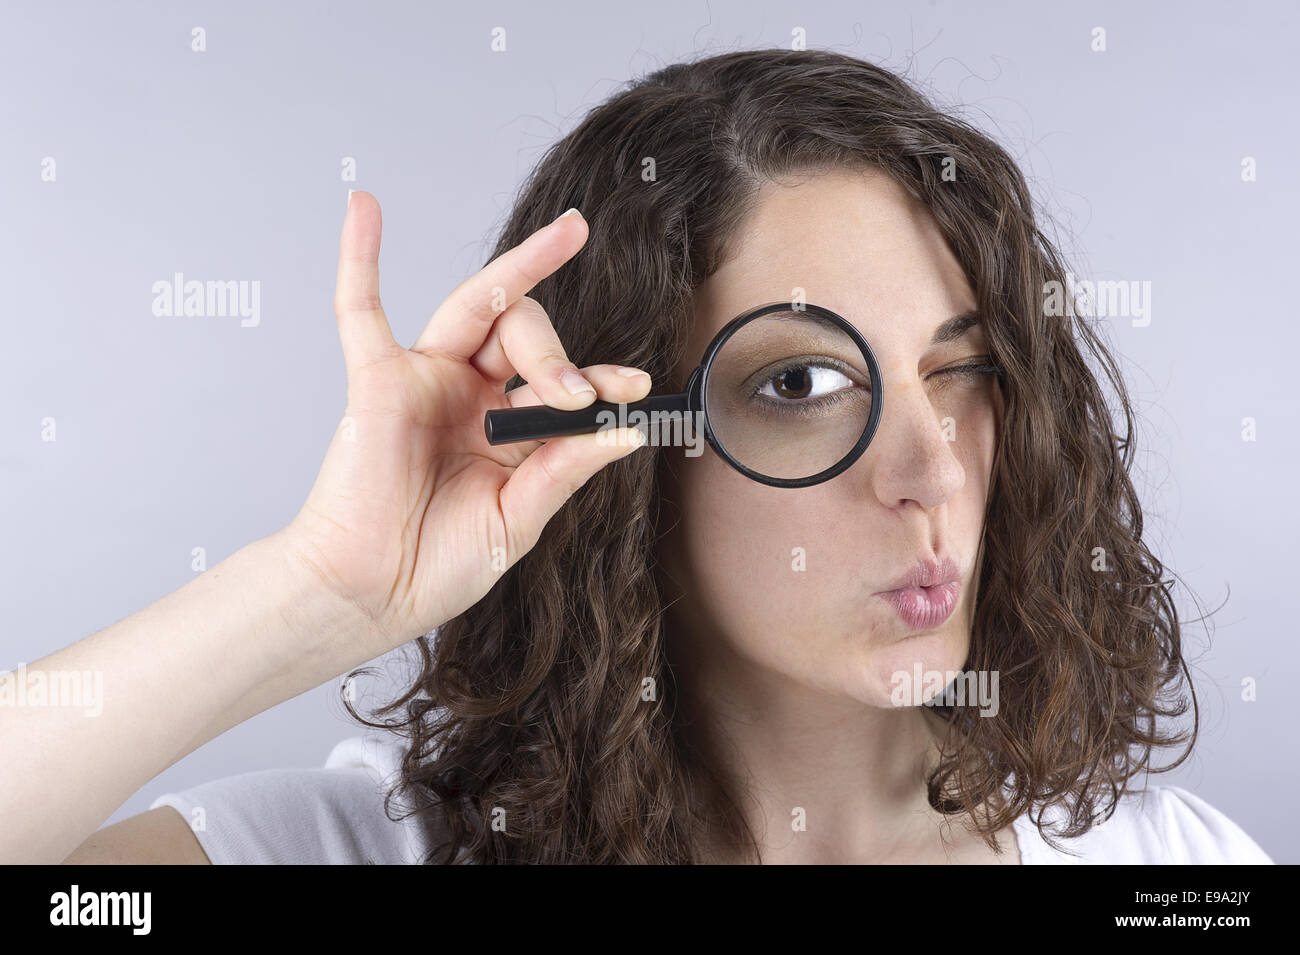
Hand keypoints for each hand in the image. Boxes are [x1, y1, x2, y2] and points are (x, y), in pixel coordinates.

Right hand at [280, 194, 648, 650]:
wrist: (374, 594)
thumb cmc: (440, 564)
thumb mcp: (521, 518)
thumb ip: (565, 468)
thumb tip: (623, 429)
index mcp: (510, 430)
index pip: (564, 381)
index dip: (602, 378)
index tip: (635, 389)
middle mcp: (472, 396)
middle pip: (527, 334)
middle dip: (558, 356)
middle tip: (574, 395)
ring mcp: (426, 382)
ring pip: (478, 306)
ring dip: (523, 272)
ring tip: (566, 240)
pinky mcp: (377, 381)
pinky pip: (360, 309)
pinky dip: (360, 256)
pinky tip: (363, 208)